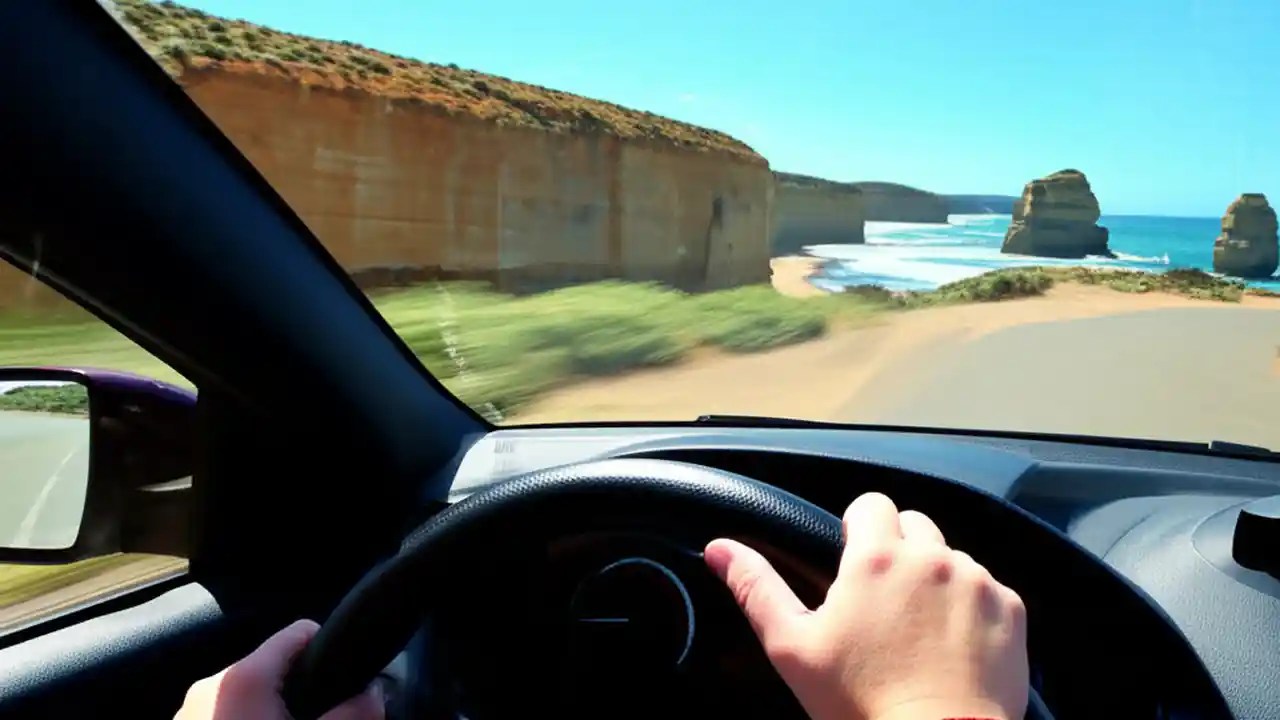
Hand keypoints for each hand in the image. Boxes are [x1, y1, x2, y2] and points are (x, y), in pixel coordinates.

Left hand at [175, 619, 383, 719]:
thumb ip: (354, 712)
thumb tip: (373, 692)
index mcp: (242, 676)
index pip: (299, 632)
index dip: (330, 651)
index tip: (345, 680)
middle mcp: (208, 685)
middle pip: (274, 667)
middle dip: (301, 689)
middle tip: (320, 717)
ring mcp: (187, 712)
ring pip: (248, 695)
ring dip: (272, 709)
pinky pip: (225, 714)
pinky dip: (245, 719)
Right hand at [705, 492, 1027, 719]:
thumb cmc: (863, 706)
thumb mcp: (793, 648)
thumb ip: (756, 587)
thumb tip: (720, 548)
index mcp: (876, 558)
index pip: (870, 504)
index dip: (857, 531)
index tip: (852, 567)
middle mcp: (931, 558)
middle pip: (914, 525)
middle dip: (897, 552)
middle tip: (881, 605)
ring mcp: (977, 582)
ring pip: (952, 557)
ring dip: (935, 580)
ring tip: (918, 633)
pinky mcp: (1010, 611)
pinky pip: (989, 590)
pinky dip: (971, 609)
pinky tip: (951, 648)